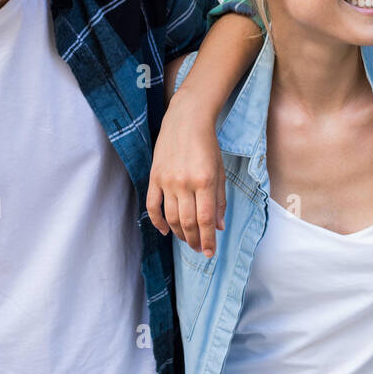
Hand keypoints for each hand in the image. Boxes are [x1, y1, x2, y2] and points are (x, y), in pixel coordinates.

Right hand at [147, 89, 225, 257]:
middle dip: (194, 240)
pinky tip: (166, 231)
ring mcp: (167, 180)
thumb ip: (219, 199)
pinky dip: (158, 222)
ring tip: (187, 241)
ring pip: (171, 217)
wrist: (186, 120)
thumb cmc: (208, 146)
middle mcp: (184, 183)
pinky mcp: (154, 177)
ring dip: (179, 233)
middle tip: (199, 249)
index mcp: (205, 181)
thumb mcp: (220, 171)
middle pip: (187, 221)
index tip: (210, 253)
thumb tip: (219, 226)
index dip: (208, 240)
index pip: (206, 219)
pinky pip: (153, 206)